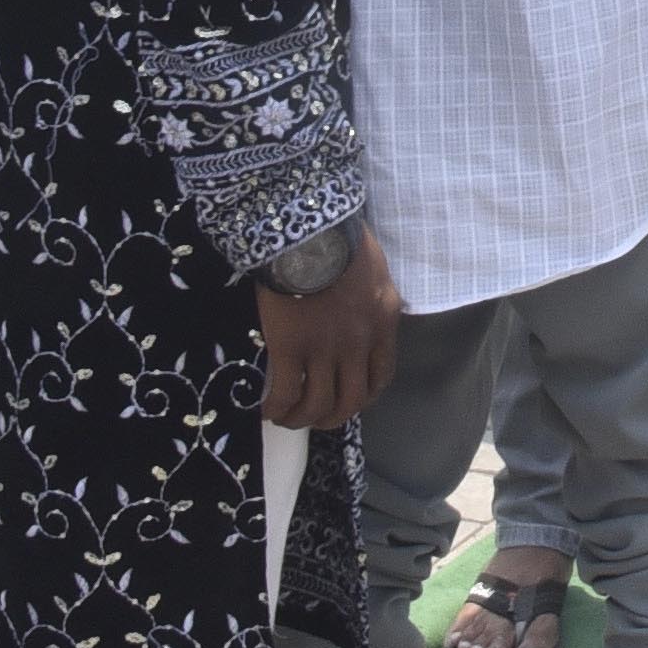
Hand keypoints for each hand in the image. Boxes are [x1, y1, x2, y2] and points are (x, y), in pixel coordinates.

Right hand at [254, 227, 397, 428]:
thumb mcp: (373, 268)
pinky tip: (266, 410)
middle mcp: (358, 342)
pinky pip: (285, 393)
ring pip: (317, 404)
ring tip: (285, 418)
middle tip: (314, 418)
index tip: (347, 401)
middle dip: (331, 417)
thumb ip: (371, 297)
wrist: (309, 229)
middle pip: (350, 400)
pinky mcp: (291, 347)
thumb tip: (360, 310)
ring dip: (301, 418)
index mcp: (382, 321)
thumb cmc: (339, 237)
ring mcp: (324, 348)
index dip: (363, 396)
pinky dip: (276, 408)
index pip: (380, 376)